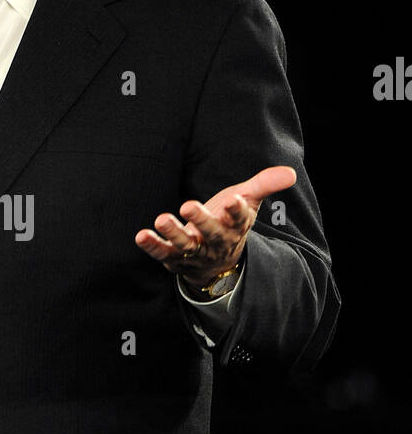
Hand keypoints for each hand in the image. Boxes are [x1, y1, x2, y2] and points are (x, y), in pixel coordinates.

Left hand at [134, 165, 296, 292]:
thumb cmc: (228, 221)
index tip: (234, 199)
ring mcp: (195, 252)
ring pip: (186, 245)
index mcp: (235, 226)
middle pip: (211, 233)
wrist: (216, 261)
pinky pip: (163, 253)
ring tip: (161, 218)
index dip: (237, 210)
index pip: (239, 218)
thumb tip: (291, 172)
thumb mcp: (247, 200)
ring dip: (173, 233)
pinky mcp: (175, 258)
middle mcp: (216, 241)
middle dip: (201, 221)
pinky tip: (141, 235)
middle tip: (188, 205)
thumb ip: (265, 184)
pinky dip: (152, 245)